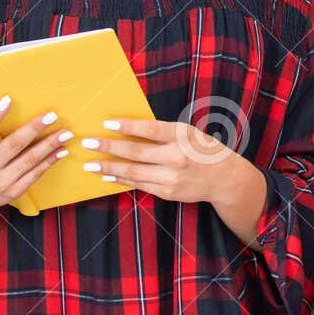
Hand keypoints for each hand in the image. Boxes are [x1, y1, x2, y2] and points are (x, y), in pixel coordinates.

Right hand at [0, 95, 71, 235]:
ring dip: (49, 146)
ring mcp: (0, 182)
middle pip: (12, 146)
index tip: (8, 99)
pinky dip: (48, 163)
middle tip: (51, 115)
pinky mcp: (12, 192)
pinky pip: (33, 176)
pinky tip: (60, 151)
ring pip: (28, 161)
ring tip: (65, 132)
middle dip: (33, 130)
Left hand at [83, 119, 266, 243]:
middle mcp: (176, 156)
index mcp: (182, 135)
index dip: (127, 125)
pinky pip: (140, 184)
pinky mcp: (168, 191)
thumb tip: (129, 128)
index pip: (150, 129)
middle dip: (109, 147)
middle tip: (88, 143)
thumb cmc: (203, 149)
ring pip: (134, 171)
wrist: (225, 178)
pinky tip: (108, 176)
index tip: (106, 122)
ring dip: (109, 167)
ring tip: (91, 163)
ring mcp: (172, 176)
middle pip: (136, 151)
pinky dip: (122, 179)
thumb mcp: (188, 132)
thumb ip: (164, 132)